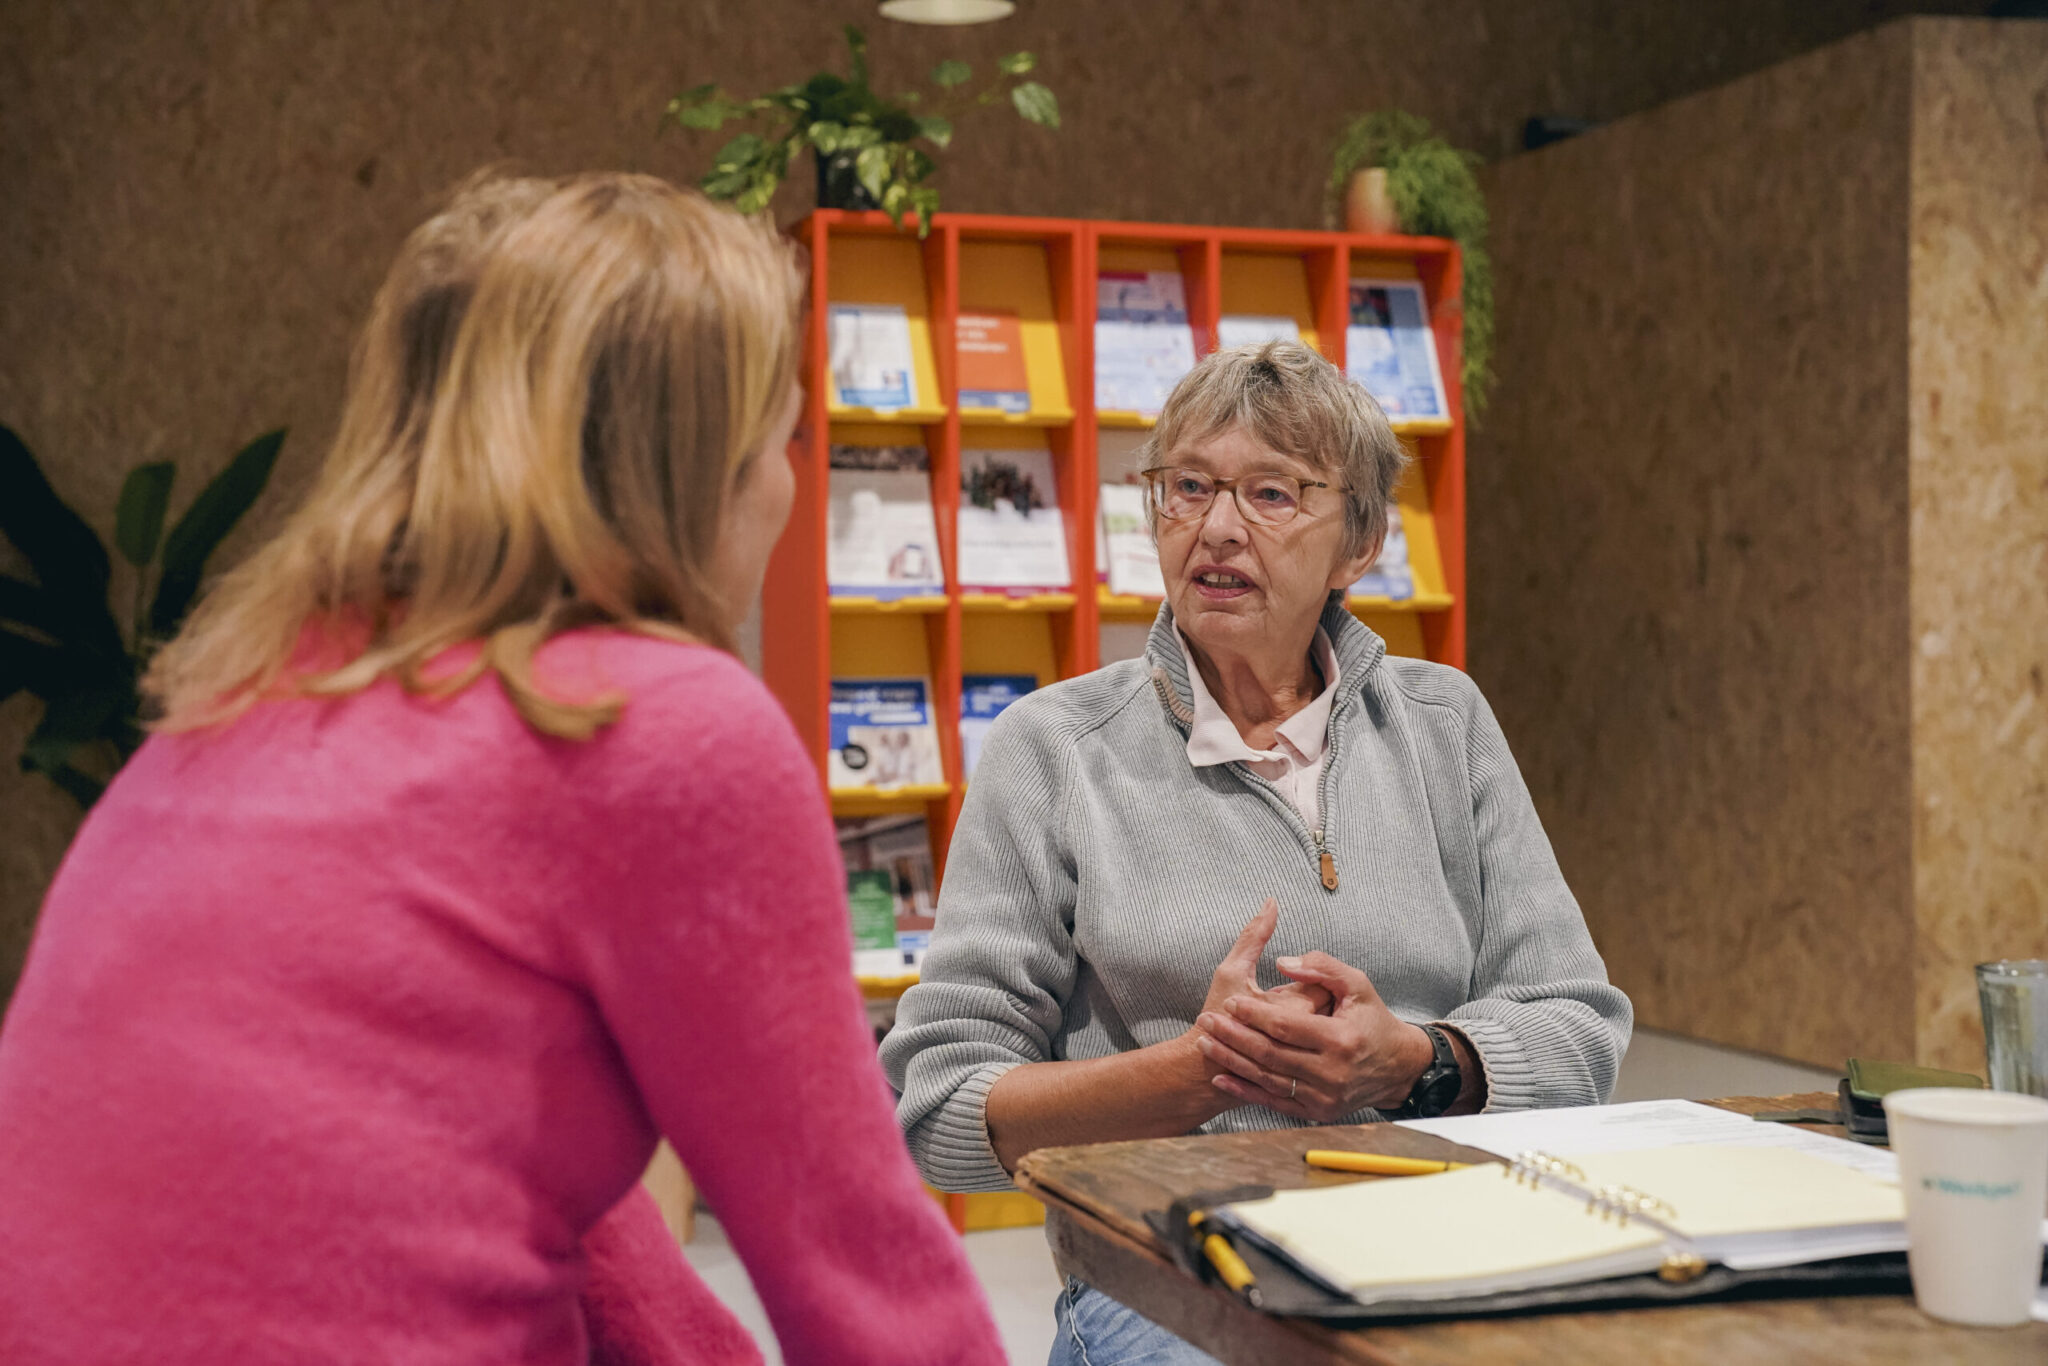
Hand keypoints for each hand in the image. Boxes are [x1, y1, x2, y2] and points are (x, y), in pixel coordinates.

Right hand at [1188, 900, 1331, 1081]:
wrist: (1202, 1070)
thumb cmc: (1215, 1017)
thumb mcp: (1231, 972)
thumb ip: (1253, 937)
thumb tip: (1271, 903)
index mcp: (1297, 1010)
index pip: (1324, 984)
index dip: (1309, 980)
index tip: (1290, 984)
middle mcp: (1308, 1038)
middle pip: (1331, 1006)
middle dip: (1315, 1001)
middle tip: (1290, 1003)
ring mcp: (1307, 1061)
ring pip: (1325, 1033)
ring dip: (1313, 1025)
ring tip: (1291, 1023)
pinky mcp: (1303, 1079)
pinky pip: (1317, 1055)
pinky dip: (1307, 1045)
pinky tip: (1290, 1041)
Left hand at [1193, 950, 1434, 1122]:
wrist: (1396, 1067)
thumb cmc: (1373, 1021)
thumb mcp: (1357, 985)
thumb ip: (1321, 967)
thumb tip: (1284, 961)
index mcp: (1341, 1039)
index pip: (1285, 1027)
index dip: (1253, 1014)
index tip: (1231, 1002)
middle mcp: (1332, 1072)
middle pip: (1270, 1053)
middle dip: (1233, 1036)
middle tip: (1207, 1020)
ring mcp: (1324, 1096)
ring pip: (1267, 1078)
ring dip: (1232, 1061)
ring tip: (1206, 1043)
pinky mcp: (1317, 1111)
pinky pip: (1274, 1101)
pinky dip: (1245, 1090)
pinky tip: (1223, 1076)